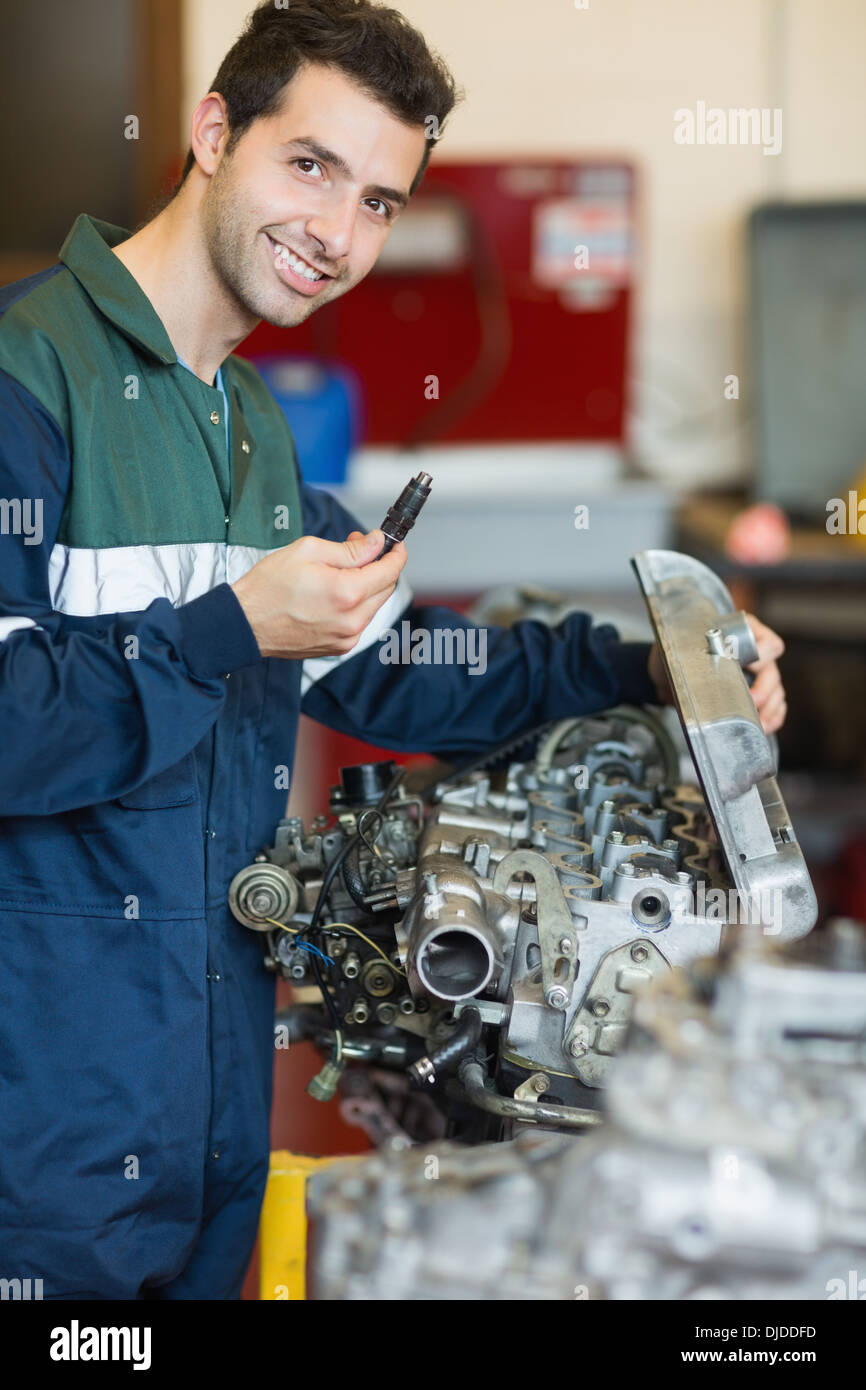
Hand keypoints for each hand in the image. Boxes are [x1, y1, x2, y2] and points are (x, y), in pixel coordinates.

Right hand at [231, 528, 405, 659]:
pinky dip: (355, 604)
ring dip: (366, 585)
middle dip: (378, 566)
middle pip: (385, 588)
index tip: (395, 545)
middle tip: (358, 547)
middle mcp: (352, 620)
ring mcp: (347, 637)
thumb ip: (350, 549)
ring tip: (339, 570)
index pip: (389, 571)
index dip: (396, 554)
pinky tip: (333, 593)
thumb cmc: (269, 587)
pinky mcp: (339, 647)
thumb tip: (376, 543)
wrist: (246, 623)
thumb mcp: (309, 551)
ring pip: (373, 605)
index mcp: (347, 593)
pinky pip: (359, 620)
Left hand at [646, 615, 786, 734]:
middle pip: (772, 672)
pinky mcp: (754, 695)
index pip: (767, 642)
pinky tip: (764, 728)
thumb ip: (694, 652)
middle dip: (765, 690)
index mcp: (741, 634)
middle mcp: (755, 654)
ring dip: (769, 709)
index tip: (752, 664)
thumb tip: (704, 667)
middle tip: (752, 702)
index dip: (764, 653)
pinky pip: (773, 707)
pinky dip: (772, 718)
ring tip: (759, 724)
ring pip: (776, 692)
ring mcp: (757, 675)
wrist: (664, 676)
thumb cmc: (673, 655)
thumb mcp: (679, 647)